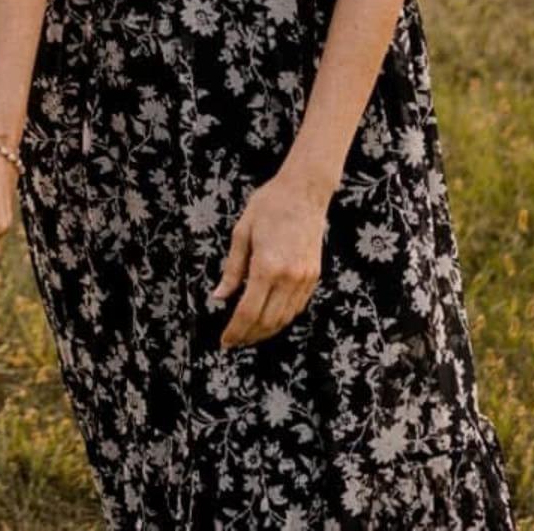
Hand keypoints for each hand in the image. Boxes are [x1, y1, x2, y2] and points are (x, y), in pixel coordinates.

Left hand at [209, 170, 328, 348]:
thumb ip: (232, 269)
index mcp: (267, 266)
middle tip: (233, 342)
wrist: (304, 192)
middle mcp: (288, 277)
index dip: (235, 330)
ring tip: (248, 335)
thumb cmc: (268, 206)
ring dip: (265, 331)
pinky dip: (281, 319)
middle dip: (248, 336)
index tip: (224, 341)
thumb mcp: (242, 233)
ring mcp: (304, 278)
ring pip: (284, 318)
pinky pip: (297, 307)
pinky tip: (268, 319)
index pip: (248, 311)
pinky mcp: (314, 276)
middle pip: (267, 321)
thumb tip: (219, 297)